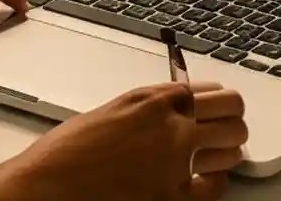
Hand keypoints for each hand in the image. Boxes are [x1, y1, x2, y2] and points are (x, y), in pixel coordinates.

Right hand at [0, 82, 247, 200]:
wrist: (46, 189)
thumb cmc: (65, 157)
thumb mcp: (109, 116)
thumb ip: (145, 114)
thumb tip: (168, 117)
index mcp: (149, 100)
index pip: (205, 89)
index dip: (213, 100)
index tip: (215, 106)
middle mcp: (169, 124)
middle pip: (232, 109)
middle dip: (231, 120)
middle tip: (225, 131)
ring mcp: (176, 160)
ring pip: (233, 143)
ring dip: (227, 149)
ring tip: (217, 155)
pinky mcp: (176, 196)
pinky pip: (217, 185)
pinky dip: (214, 182)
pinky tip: (203, 181)